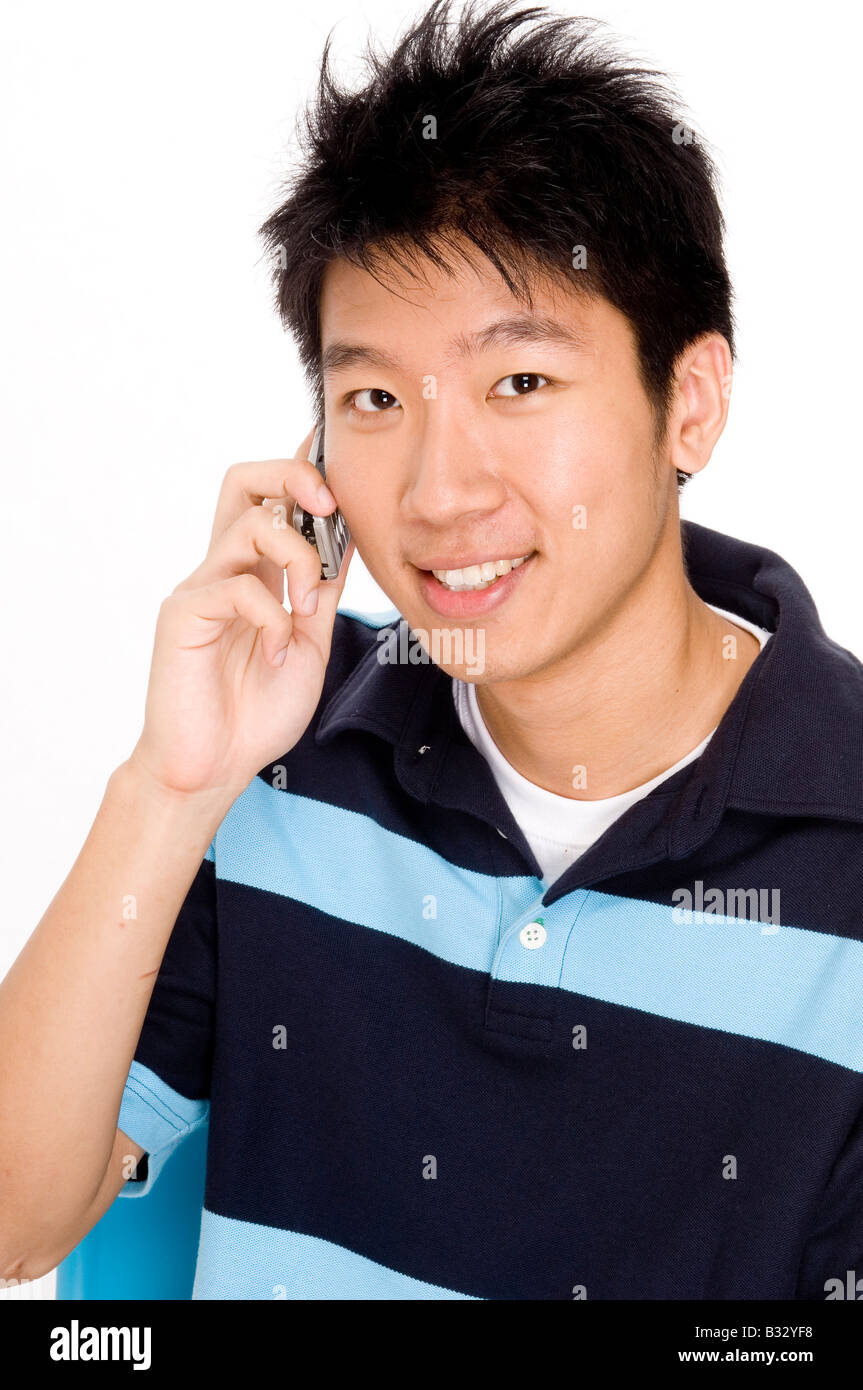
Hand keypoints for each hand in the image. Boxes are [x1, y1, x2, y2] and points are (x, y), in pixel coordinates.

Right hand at [127, 426, 354, 800]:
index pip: (273, 499)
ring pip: (249, 522)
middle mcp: (224, 567)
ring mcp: (200, 587)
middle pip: (244, 481)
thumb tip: (349, 539)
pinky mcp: (182, 614)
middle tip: (329, 506)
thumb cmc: (257, 711)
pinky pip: (238, 585)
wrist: (214, 767)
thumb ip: (323, 592)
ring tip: (309, 610)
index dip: (303, 468)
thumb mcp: (310, 642)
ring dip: (299, 557)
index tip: (335, 444)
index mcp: (256, 572)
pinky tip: (278, 649)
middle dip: (293, 475)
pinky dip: (273, 615)